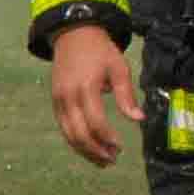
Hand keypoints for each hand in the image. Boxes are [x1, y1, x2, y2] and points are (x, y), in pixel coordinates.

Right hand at [48, 29, 141, 166]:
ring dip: (85, 150)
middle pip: (79, 134)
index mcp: (86, 88)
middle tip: (112, 160)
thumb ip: (126, 95)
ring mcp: (58, 100)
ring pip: (68, 134)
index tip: (120, 146)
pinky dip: (75, 141)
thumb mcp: (119, 67)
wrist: (73, 34)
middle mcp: (68, 97)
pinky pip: (64, 127)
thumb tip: (138, 119)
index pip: (95, 122)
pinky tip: (89, 147)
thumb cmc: (100, 51)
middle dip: (96, 151)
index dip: (107, 138)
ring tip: (102, 160)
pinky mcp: (55, 101)